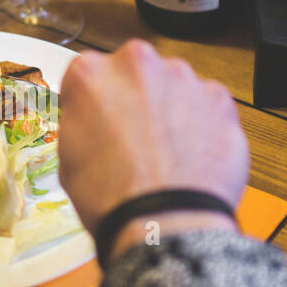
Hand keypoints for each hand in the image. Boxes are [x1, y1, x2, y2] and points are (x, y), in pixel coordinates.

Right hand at [57, 40, 247, 259]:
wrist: (164, 223)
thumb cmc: (113, 198)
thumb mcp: (68, 158)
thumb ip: (82, 120)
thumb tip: (94, 118)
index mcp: (90, 74)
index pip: (90, 74)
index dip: (97, 102)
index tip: (102, 120)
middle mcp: (136, 63)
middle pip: (136, 73)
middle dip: (137, 98)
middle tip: (137, 138)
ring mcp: (182, 77)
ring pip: (174, 86)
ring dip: (171, 109)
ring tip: (168, 153)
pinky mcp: (218, 97)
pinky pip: (207, 105)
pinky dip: (203, 124)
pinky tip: (192, 155)